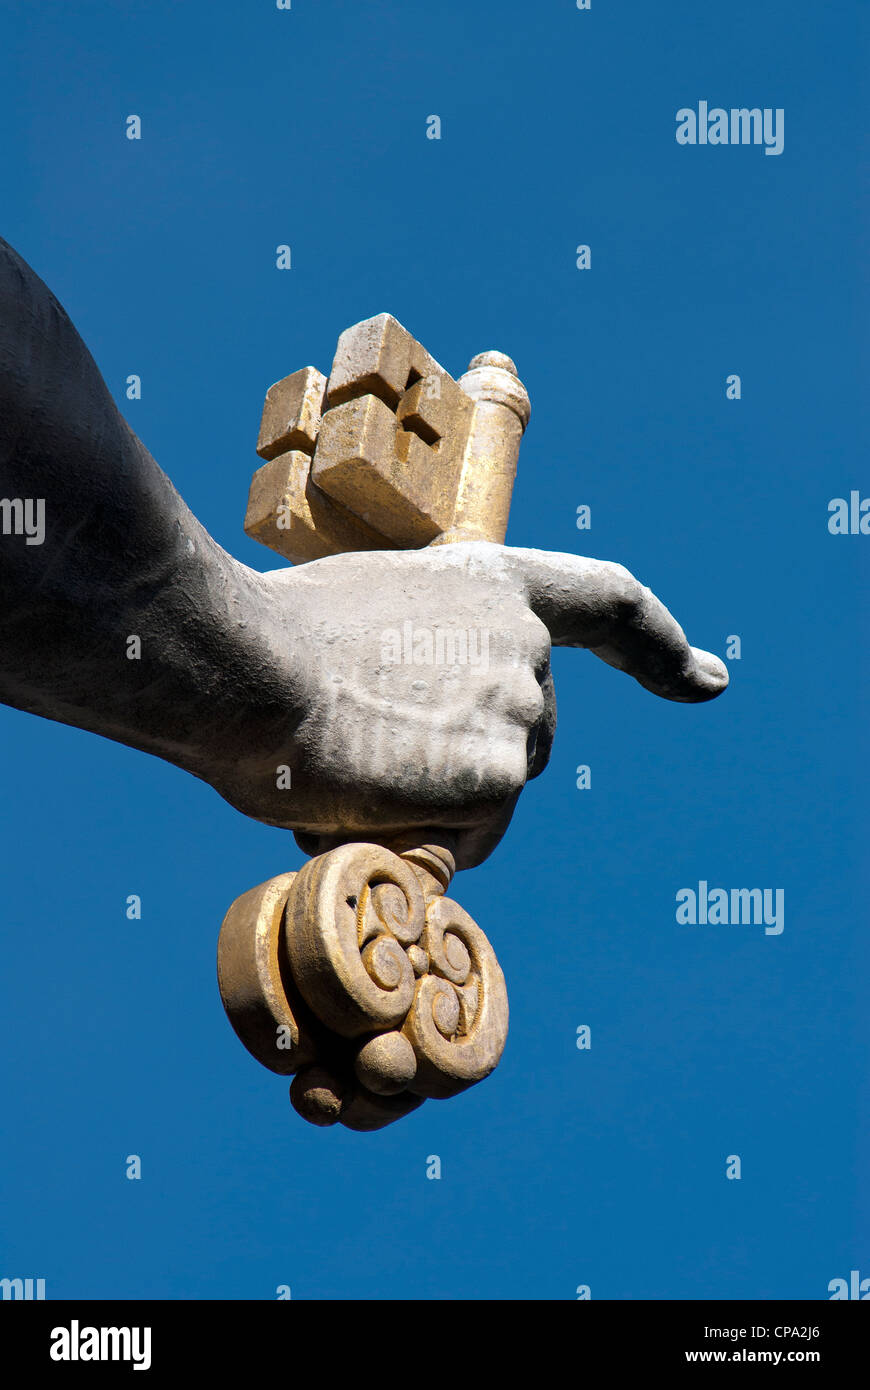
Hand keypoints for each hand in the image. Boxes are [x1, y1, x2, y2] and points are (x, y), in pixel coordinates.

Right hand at [208, 541, 727, 868]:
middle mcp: (524, 641)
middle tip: (375, 760)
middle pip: (529, 737)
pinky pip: (471, 838)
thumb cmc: (270, 640)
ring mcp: (520, 708)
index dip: (661, 646)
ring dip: (436, 803)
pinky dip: (421, 839)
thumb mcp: (368, 620)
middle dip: (469, 765)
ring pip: (495, 793)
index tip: (709, 679)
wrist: (240, 664)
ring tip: (351, 772)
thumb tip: (417, 737)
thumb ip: (423, 658)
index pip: (608, 604)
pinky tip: (364, 804)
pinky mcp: (500, 775)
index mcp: (492, 585)